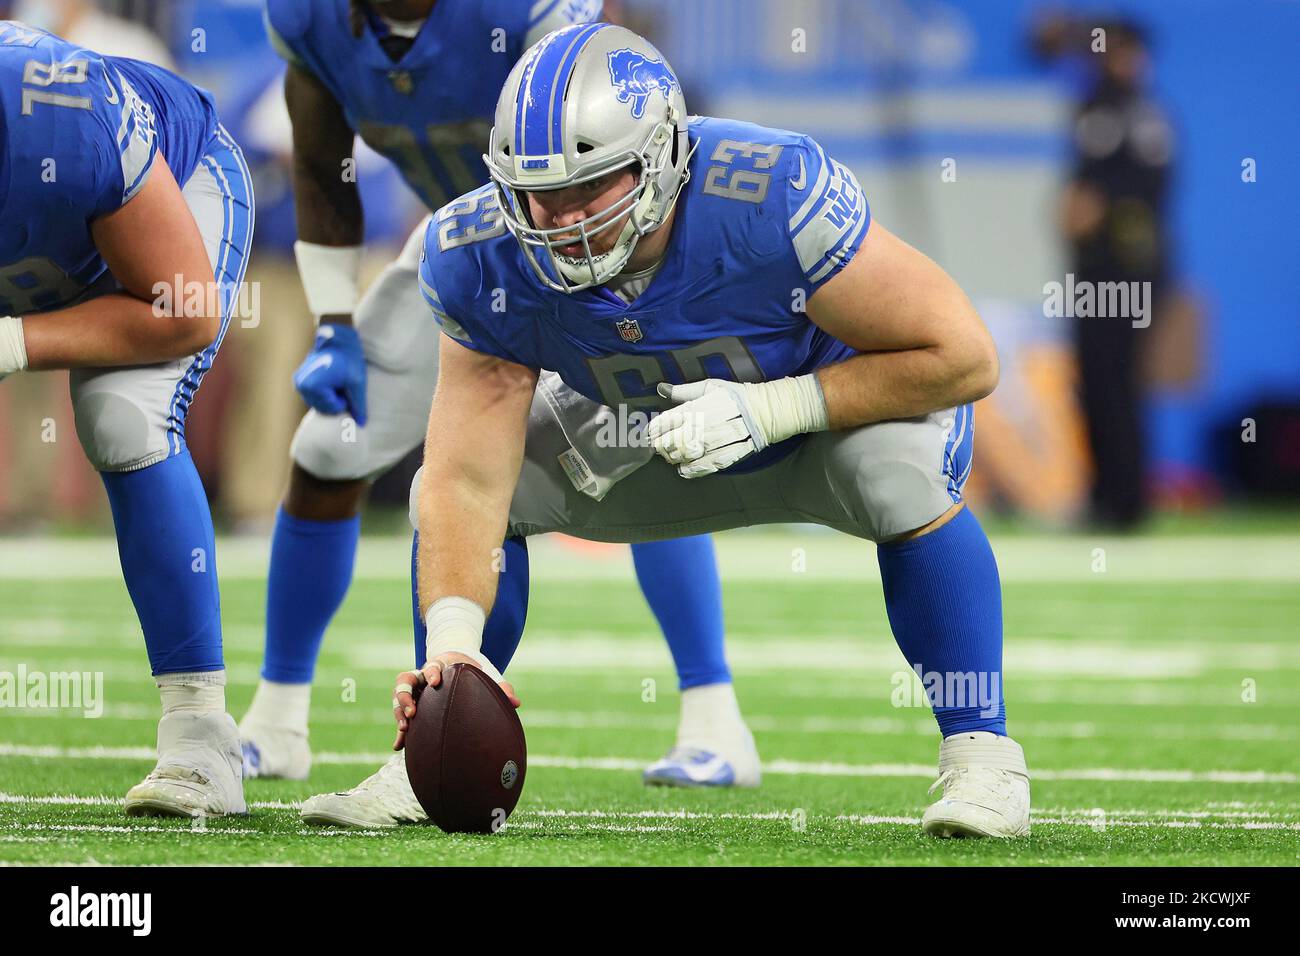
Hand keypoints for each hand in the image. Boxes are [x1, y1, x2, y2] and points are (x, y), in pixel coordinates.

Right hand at [293, 322, 367, 424]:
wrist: (340, 337)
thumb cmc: (350, 358)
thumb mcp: (357, 382)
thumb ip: (358, 405)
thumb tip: (361, 423)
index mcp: (312, 385)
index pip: (331, 408)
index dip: (343, 399)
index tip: (345, 384)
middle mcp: (300, 383)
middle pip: (322, 407)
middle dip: (335, 399)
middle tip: (342, 382)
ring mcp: (298, 379)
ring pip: (318, 402)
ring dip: (330, 395)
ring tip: (336, 378)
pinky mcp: (299, 376)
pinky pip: (314, 394)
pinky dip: (324, 391)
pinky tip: (330, 377)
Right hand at [391, 652, 518, 750]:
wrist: (459, 667)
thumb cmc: (474, 673)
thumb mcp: (486, 676)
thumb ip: (500, 688)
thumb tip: (516, 703)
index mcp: (440, 666)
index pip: (431, 666)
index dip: (431, 672)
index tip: (435, 682)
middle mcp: (423, 676)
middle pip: (405, 680)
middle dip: (406, 695)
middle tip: (412, 711)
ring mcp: (416, 690)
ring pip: (399, 696)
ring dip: (399, 711)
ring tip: (404, 728)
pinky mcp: (414, 705)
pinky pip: (403, 717)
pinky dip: (401, 732)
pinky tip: (399, 747)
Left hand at [646, 379, 768, 478]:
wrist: (762, 412)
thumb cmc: (734, 397)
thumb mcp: (709, 387)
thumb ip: (683, 391)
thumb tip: (661, 388)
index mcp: (694, 409)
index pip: (664, 422)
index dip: (652, 430)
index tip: (649, 433)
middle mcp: (700, 428)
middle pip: (668, 443)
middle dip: (659, 446)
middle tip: (659, 446)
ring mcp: (710, 445)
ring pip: (681, 457)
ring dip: (672, 457)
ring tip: (671, 455)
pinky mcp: (721, 459)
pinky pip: (698, 468)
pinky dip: (687, 470)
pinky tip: (683, 468)